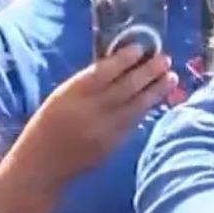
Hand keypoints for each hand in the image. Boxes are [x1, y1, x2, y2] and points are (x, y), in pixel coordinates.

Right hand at [20, 44, 176, 182]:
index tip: (141, 48)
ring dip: (156, 90)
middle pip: (125, 88)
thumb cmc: (50, 123)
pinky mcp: (114, 145)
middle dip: (148, 72)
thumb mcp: (62, 97)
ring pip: (136, 106)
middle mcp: (90, 111)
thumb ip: (88, 83)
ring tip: (171, 77)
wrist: (42, 164)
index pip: (102, 73)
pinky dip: (147, 108)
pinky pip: (134, 122)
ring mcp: (104, 130)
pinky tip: (158, 98)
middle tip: (166, 59)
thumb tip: (120, 64)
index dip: (123, 59)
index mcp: (71, 95)